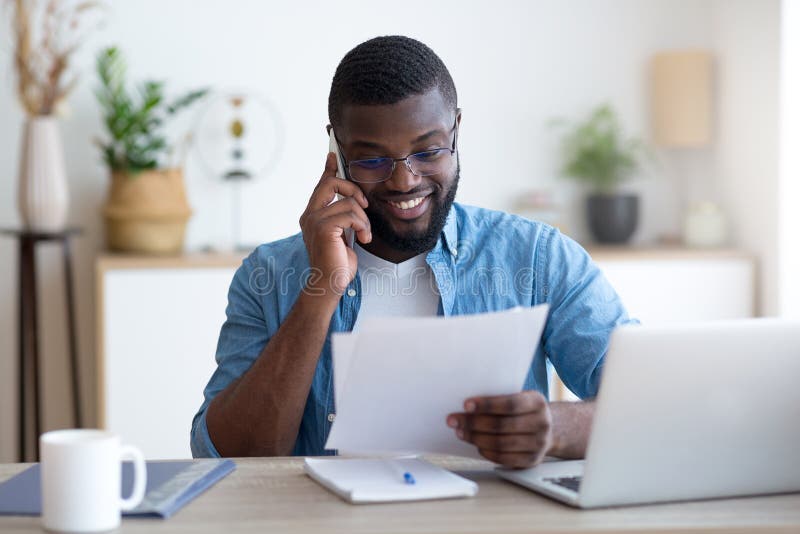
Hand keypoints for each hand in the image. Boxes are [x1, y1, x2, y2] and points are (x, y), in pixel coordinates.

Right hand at [299, 153, 371, 295]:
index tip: (333, 155)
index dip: (328, 168)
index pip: (321, 184)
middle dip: (353, 189)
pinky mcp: (323, 228)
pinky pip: (350, 215)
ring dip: (363, 219)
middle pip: (332, 183)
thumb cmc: (338, 262)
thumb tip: (353, 201)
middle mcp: (309, 215)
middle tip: (364, 205)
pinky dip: (362, 226)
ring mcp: (314, 220)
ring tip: (364, 235)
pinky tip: (363, 239)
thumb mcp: (343, 234)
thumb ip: (343, 216)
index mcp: (313, 215)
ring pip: (348, 202)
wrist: (330, 283)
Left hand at [447, 391, 551, 468]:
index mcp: (537, 402)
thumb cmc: (525, 410)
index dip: (487, 405)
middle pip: (502, 425)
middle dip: (473, 423)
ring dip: (476, 438)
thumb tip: (468, 406)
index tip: (466, 405)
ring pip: (501, 443)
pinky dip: (487, 452)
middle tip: (454, 420)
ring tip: (461, 432)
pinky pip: (505, 458)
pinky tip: (476, 445)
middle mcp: (541, 423)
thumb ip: (500, 399)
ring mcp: (539, 444)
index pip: (510, 404)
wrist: (548, 429)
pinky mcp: (532, 460)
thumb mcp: (520, 398)